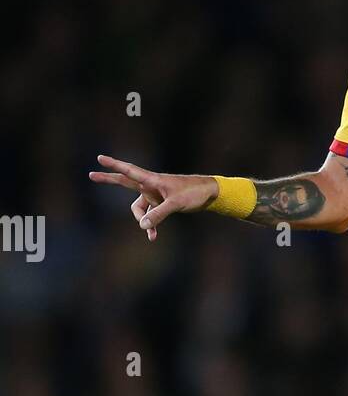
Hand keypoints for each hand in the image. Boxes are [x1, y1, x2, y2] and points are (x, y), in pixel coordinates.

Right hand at [89, 155, 218, 240]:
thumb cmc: (193, 193)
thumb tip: (142, 225)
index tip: (100, 158)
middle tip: (91, 174)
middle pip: (124, 182)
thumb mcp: (175, 204)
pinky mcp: (161, 204)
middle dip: (109, 179)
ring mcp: (154, 195)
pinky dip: (150, 226)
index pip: (129, 171)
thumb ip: (158, 215)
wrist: (208, 194)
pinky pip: (150, 216)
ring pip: (139, 208)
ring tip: (151, 234)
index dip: (114, 165)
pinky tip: (153, 237)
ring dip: (142, 220)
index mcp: (152, 180)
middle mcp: (150, 186)